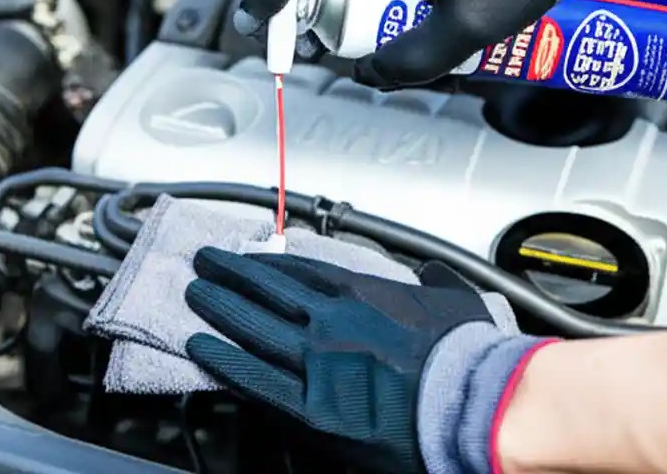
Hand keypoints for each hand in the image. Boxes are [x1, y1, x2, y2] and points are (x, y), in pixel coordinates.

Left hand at [183, 248, 498, 471]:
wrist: (472, 402)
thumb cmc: (467, 355)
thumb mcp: (455, 300)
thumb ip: (434, 281)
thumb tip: (432, 273)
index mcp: (363, 293)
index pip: (298, 271)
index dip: (264, 262)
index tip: (244, 255)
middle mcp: (331, 321)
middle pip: (265, 290)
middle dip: (229, 275)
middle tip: (203, 264)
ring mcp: (316, 363)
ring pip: (252, 328)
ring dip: (218, 309)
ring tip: (194, 296)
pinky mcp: (311, 410)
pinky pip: (254, 380)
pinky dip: (223, 361)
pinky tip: (201, 348)